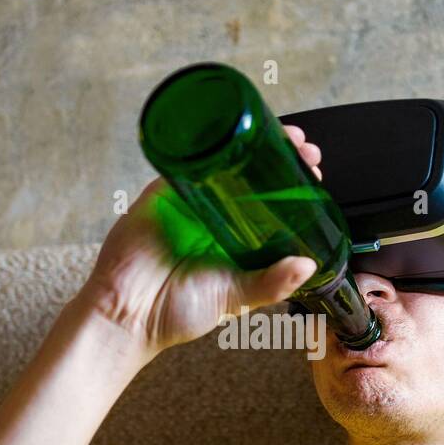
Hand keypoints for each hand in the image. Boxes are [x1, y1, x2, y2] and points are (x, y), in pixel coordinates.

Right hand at [75, 123, 323, 357]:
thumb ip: (270, 283)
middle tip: (305, 149)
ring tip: (283, 136)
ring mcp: (190, 202)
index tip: (316, 172)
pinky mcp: (162, 193)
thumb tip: (307, 264)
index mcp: (238, 241)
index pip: (273, 205)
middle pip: (254, 176)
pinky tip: (227, 130)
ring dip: (252, 144)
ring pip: (226, 163)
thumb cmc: (177, 312)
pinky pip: (186, 162)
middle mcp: (216, 217)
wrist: (128, 314)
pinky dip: (205, 143)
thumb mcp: (235, 298)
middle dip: (282, 157)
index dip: (295, 186)